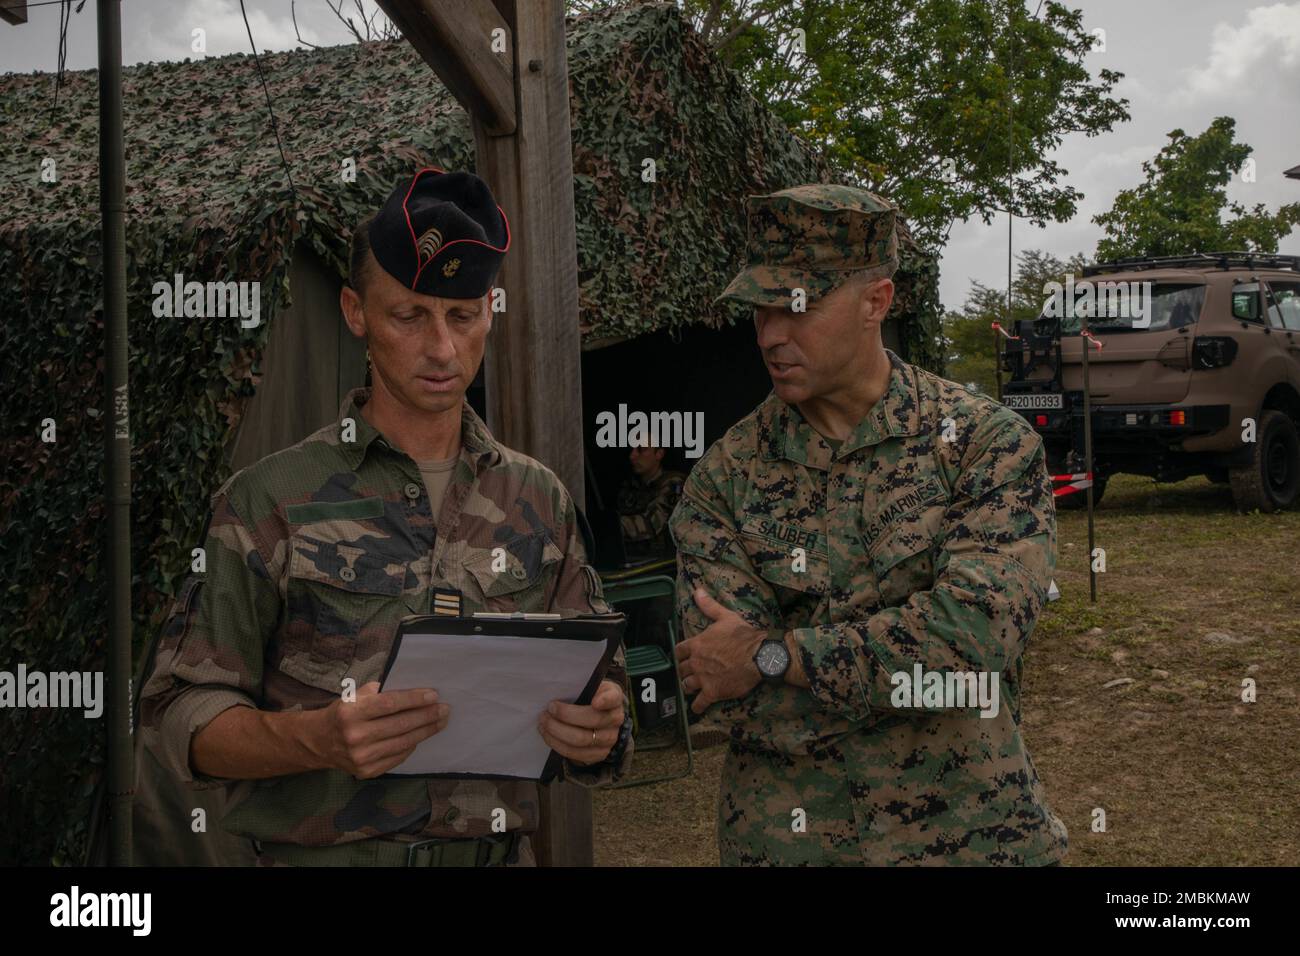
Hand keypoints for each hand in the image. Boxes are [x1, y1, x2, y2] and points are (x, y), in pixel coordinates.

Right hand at [309, 681, 448, 778]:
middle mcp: (355, 736)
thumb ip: (378, 692)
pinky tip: (422, 735)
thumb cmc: (342, 713)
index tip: (433, 695)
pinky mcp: (367, 771)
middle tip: (444, 709)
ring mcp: (361, 757)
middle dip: (427, 716)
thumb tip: (410, 690)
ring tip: (440, 721)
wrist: (319, 743)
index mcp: (350, 713)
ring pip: (403, 742)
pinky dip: (412, 745)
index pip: (389, 704)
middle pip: (400, 725)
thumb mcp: (353, 696)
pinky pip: (398, 756)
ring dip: (426, 731)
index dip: (414, 700)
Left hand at [539, 679, 624, 765]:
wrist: (597, 717)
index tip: (594, 701)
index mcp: (614, 698)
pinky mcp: (598, 754)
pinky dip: (557, 744)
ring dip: (557, 731)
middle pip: (593, 720)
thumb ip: (579, 687)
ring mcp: (609, 739)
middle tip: (549, 709)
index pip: (613, 698)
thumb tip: (558, 690)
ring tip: (543, 722)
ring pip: (582, 740)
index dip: (605, 700)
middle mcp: (615, 719)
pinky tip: (547, 734)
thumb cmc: (588, 697)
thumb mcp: (590, 687)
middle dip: (566, 715)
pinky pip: (576, 753)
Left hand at [675, 588, 766, 713]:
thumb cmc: (743, 635)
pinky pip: (699, 703)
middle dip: (683, 671)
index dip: (679, 655)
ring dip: (688, 687)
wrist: (759, 655)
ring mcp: (703, 678)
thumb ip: (709, 606)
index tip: (681, 658)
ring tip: (691, 688)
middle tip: (687, 673)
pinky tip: (697, 708)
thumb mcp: (725, 616)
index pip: (678, 651)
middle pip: (681, 669)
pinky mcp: (713, 692)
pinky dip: (697, 706)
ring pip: (687, 685)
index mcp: (697, 644)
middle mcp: (696, 662)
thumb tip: (698, 591)